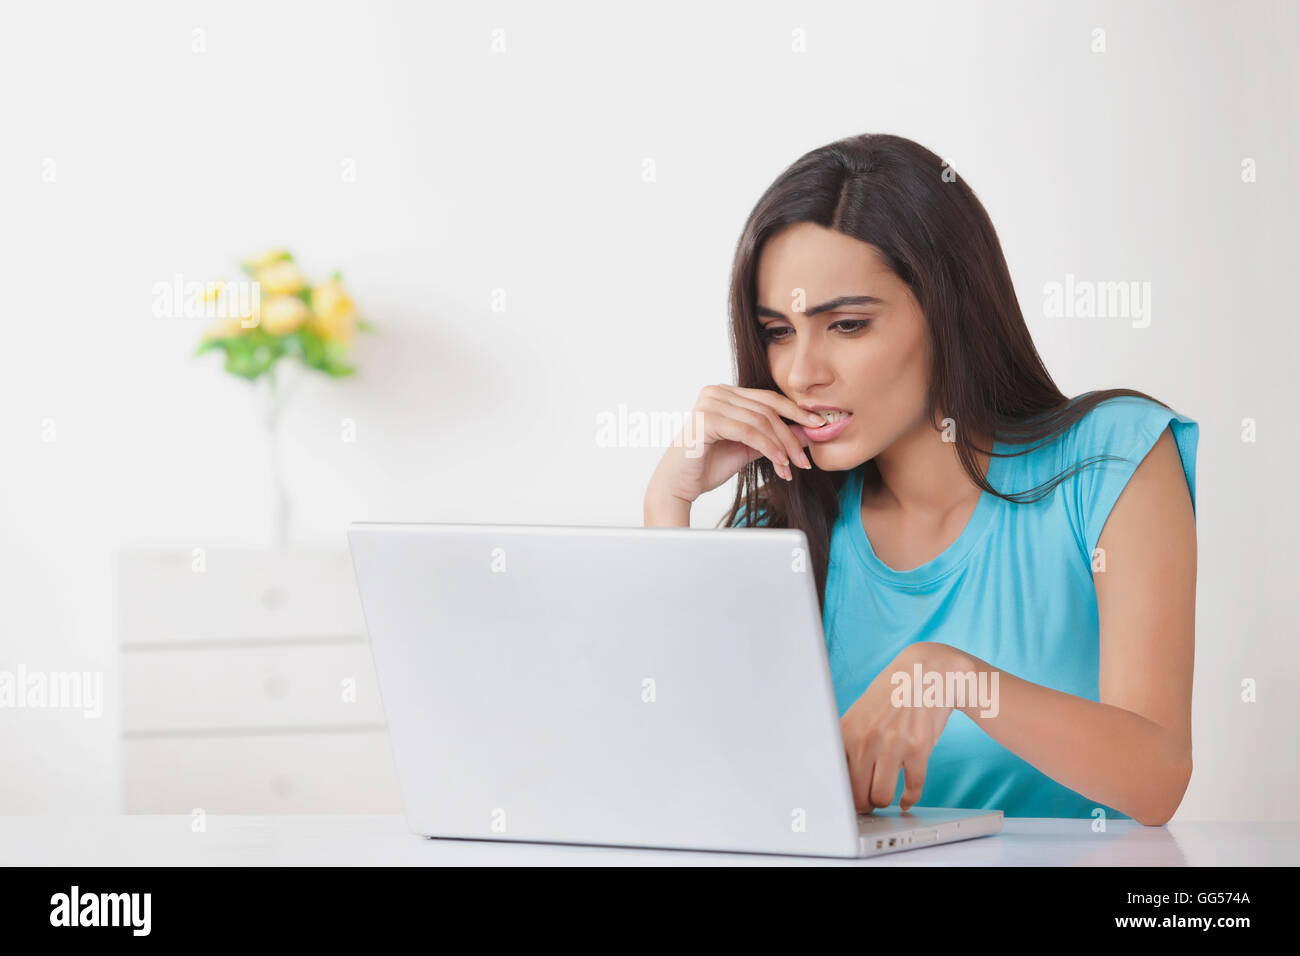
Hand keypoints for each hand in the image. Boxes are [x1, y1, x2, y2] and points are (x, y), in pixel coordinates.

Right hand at [646, 384, 826, 506]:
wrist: (678, 486)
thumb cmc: (707, 466)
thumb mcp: (749, 449)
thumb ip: (773, 437)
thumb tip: (806, 431)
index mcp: (725, 393)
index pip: (768, 398)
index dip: (796, 412)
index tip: (819, 426)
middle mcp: (716, 391)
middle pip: (767, 409)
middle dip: (792, 435)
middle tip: (807, 459)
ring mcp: (709, 402)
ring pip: (761, 421)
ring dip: (782, 446)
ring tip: (793, 467)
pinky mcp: (706, 418)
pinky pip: (748, 431)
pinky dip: (768, 448)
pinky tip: (780, 464)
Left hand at [840, 642, 960, 812]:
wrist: (925, 672)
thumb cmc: (890, 695)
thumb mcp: (859, 714)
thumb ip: (847, 743)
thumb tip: (839, 781)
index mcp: (846, 732)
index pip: (835, 778)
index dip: (840, 796)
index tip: (844, 803)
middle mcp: (866, 740)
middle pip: (858, 795)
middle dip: (863, 804)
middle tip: (867, 803)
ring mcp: (893, 746)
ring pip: (882, 797)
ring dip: (884, 802)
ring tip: (885, 796)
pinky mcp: (919, 750)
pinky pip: (912, 789)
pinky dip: (909, 799)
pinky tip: (906, 798)